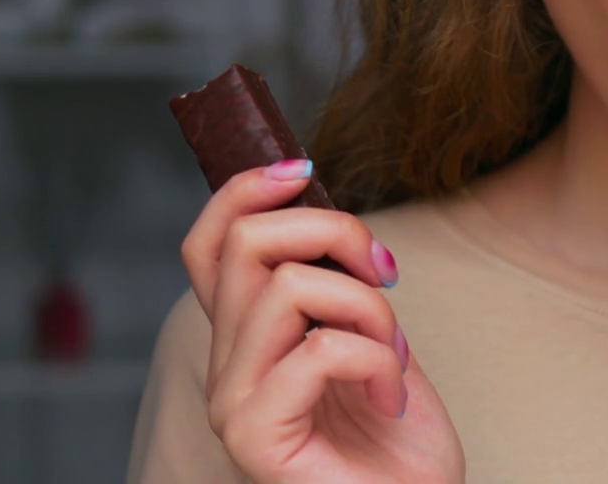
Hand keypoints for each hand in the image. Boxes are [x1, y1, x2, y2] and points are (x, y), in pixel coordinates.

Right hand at [180, 160, 464, 483]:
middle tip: (386, 275)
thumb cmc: (399, 437)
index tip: (304, 169)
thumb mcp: (373, 333)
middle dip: (335, 233)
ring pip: (289, 286)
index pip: (208, 244)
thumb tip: (317, 199)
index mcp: (247, 339)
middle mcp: (226, 368)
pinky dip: (375, 360)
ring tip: (392, 355)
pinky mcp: (253, 437)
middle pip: (247, 244)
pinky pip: (318, 350)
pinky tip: (389, 398)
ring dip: (369, 307)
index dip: (244, 190)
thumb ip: (337, 280)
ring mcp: (232, 403)